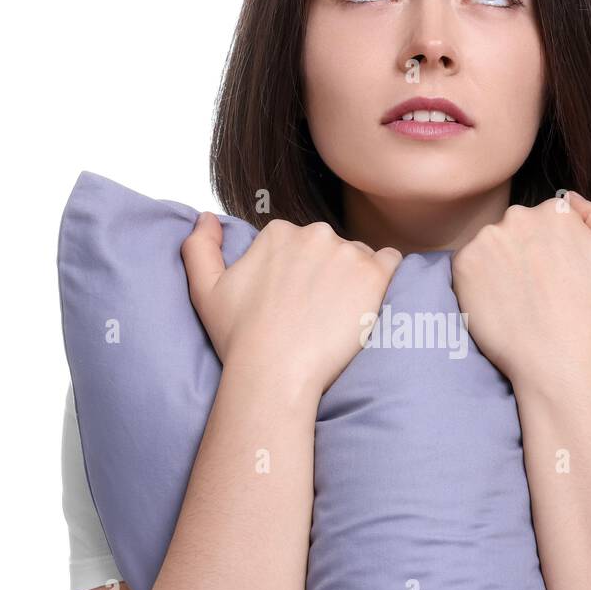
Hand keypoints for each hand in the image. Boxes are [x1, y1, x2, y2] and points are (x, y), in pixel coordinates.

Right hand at [181, 213, 403, 398]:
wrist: (275, 372)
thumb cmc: (239, 338)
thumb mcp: (205, 289)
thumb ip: (199, 246)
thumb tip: (207, 216)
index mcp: (279, 232)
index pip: (301, 244)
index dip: (300, 274)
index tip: (295, 301)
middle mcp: (314, 233)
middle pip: (331, 248)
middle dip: (328, 273)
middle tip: (318, 312)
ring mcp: (346, 252)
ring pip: (359, 258)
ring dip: (354, 280)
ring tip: (340, 315)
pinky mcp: (374, 274)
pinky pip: (391, 262)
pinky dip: (385, 277)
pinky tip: (370, 301)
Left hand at [450, 191, 590, 387]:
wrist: (557, 357)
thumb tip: (570, 198)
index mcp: (556, 212)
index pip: (547, 221)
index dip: (552, 252)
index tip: (555, 278)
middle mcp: (519, 216)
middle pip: (517, 230)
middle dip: (523, 253)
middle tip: (536, 292)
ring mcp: (488, 239)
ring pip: (491, 247)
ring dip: (498, 266)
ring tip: (516, 301)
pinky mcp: (464, 263)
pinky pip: (468, 267)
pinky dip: (477, 283)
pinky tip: (497, 306)